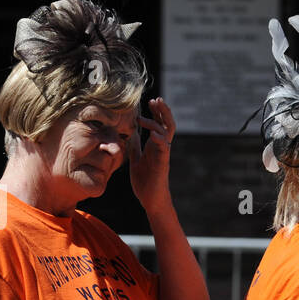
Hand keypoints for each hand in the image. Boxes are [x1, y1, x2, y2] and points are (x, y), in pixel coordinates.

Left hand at [129, 96, 174, 215]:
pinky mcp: (162, 164)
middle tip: (156, 99)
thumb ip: (135, 147)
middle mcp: (161, 148)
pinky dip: (159, 140)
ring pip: (167, 132)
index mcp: (154, 146)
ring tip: (152, 110)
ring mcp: (163, 155)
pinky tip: (153, 133)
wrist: (151, 199)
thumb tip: (131, 134)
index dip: (156, 112)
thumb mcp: (136, 159)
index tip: (150, 101)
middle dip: (162, 111)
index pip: (158, 125)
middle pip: (167, 124)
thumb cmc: (145, 182)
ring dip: (159, 120)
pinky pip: (164, 149)